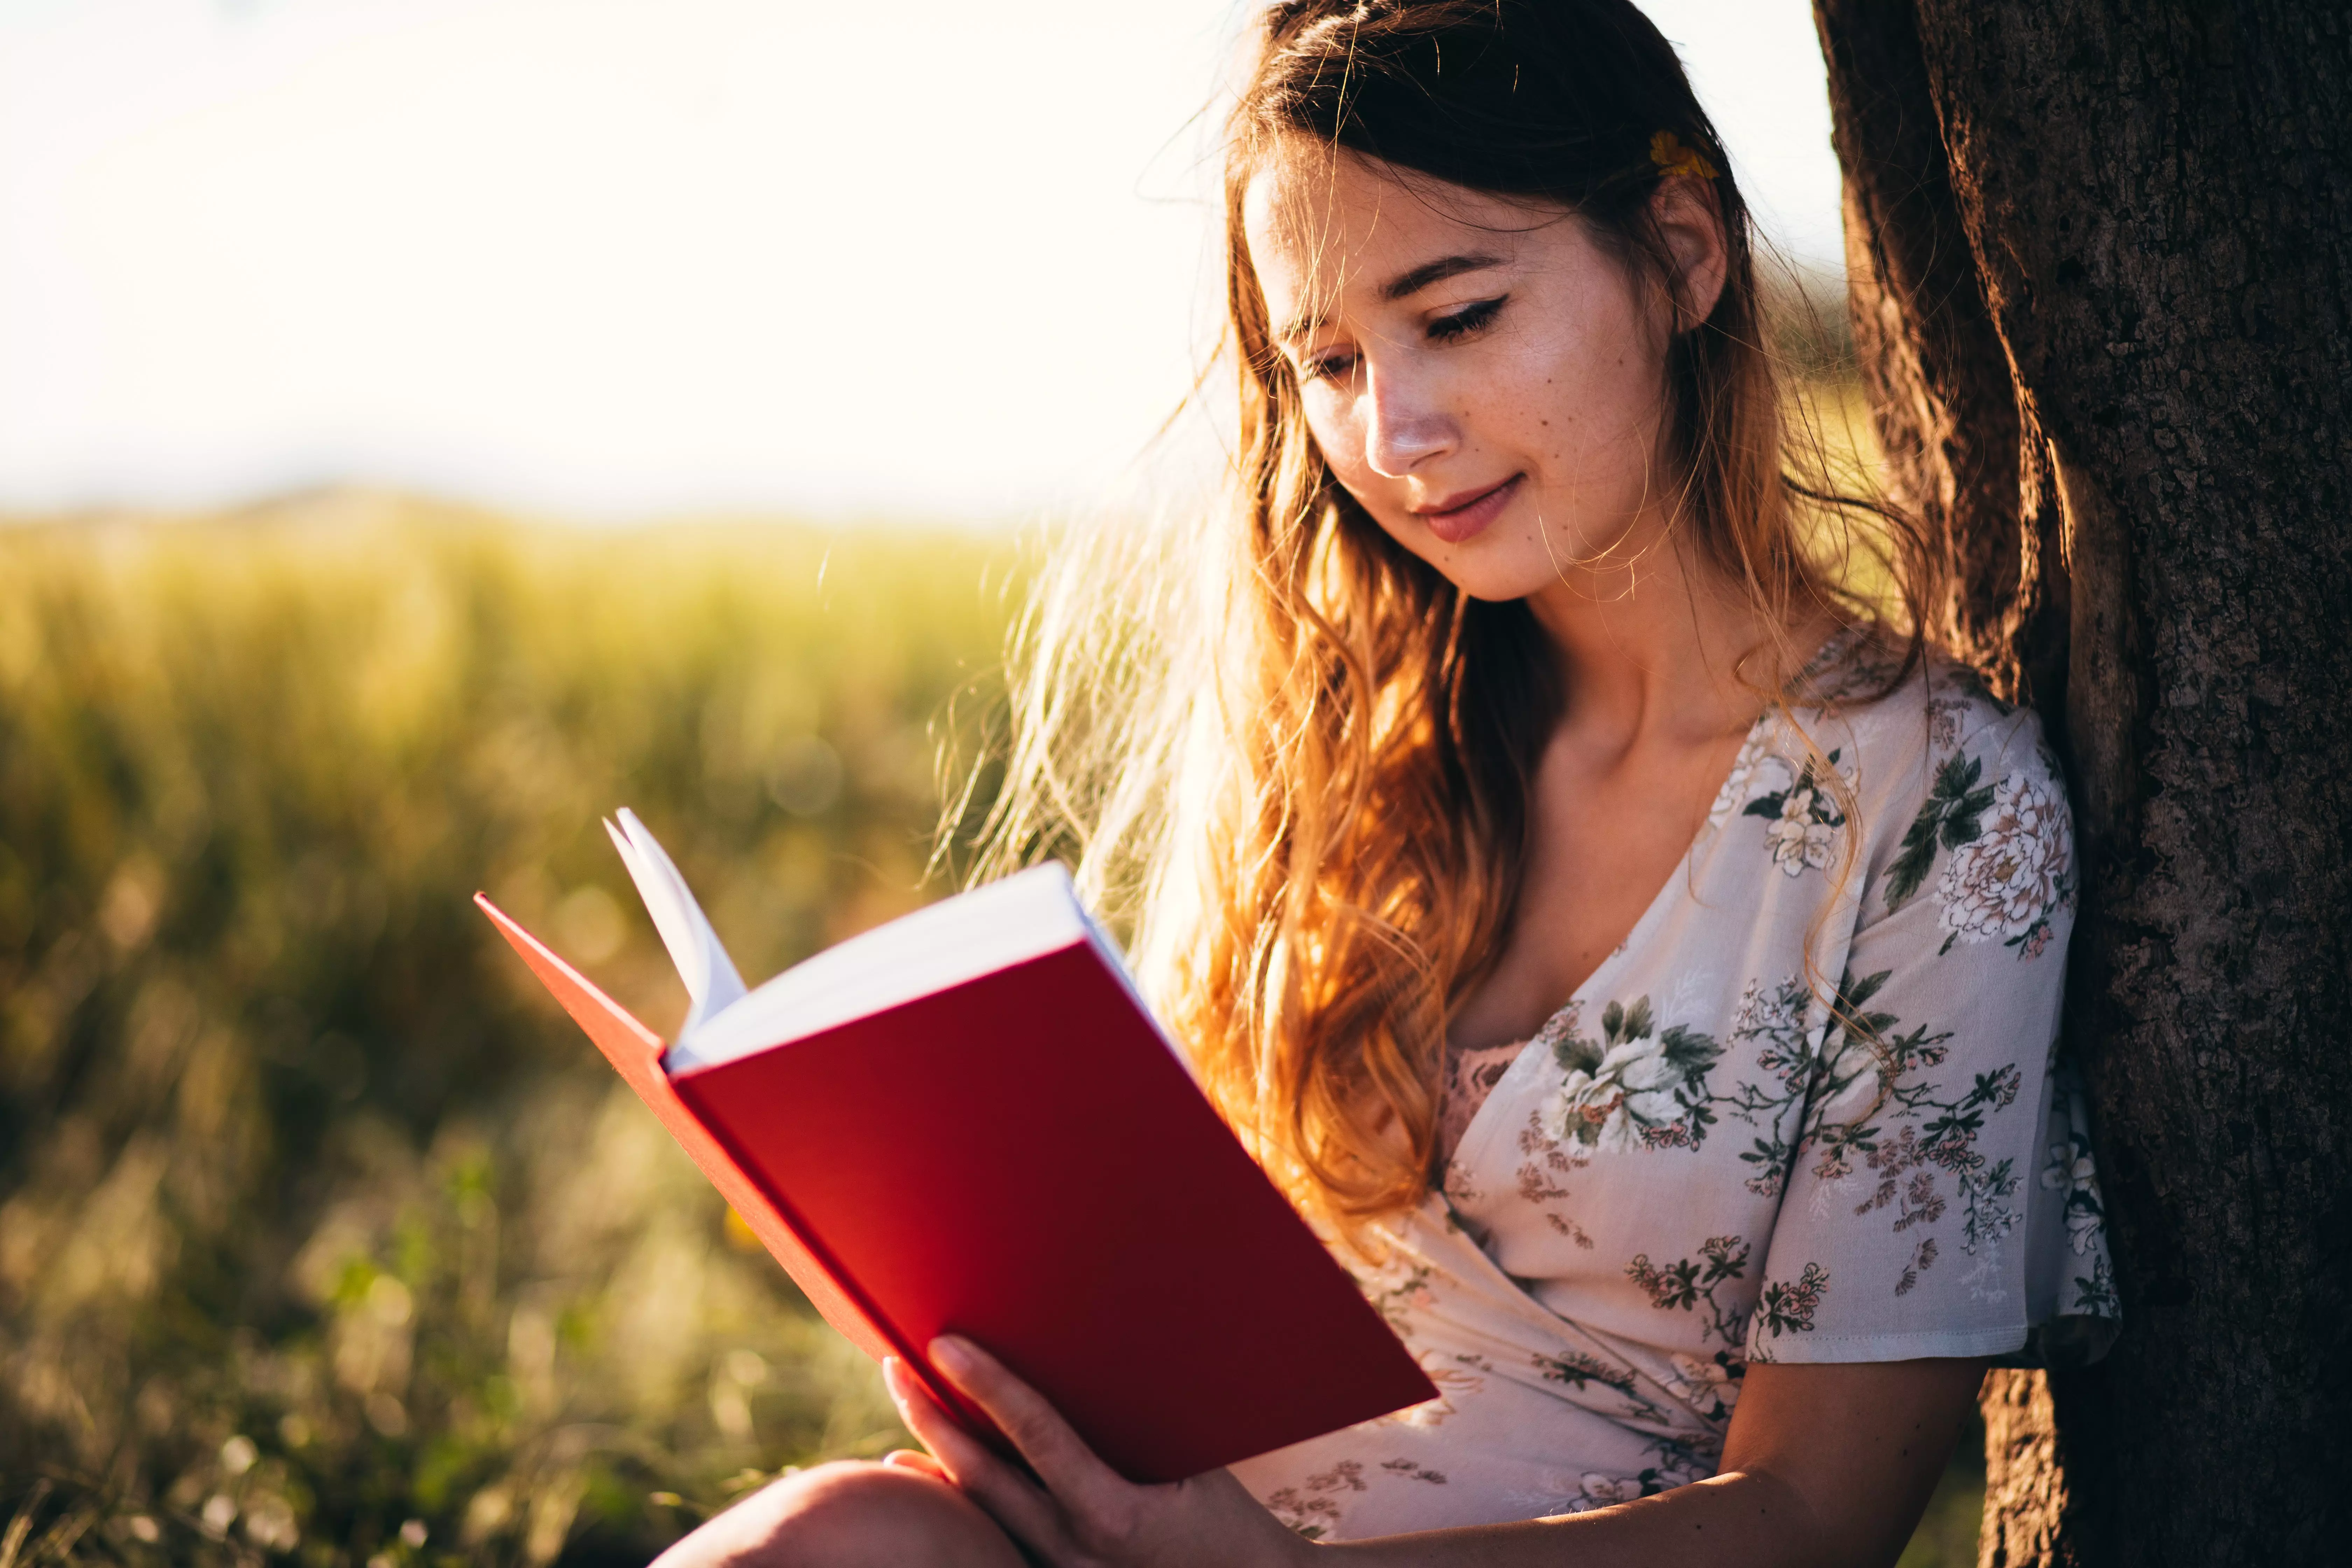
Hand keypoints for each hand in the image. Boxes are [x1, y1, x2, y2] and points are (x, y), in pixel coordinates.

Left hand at [883, 1337, 1313, 1567]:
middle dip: (934, 1417)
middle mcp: (1073, 1549)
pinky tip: (923, 1475)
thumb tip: (1083, 1356)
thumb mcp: (1189, 1462)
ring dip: (936, 1459)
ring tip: (905, 1407)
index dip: (986, 1384)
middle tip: (895, 1366)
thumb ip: (1131, 1424)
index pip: (1033, 1432)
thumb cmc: (1225, 1519)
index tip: (943, 1344)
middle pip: (983, 1477)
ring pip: (979, 1510)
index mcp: (1111, 1513)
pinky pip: (995, 1533)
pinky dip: (959, 1499)